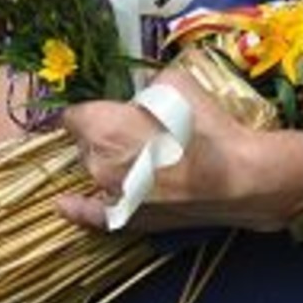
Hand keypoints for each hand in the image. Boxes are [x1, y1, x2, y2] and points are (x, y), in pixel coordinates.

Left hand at [54, 70, 302, 234]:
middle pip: (85, 142)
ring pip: (94, 170)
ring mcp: (111, 195)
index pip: (75, 114)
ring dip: (107, 161)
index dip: (94, 109)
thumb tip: (137, 96)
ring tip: (138, 156)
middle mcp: (97, 162)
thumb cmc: (208, 126)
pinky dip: (77, 209)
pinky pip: (92, 216)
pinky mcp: (128, 219)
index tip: (109, 108)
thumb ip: (143, 86)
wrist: (240, 177)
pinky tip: (63, 204)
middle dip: (103, 133)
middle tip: (139, 129)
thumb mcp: (174, 83)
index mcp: (102, 126)